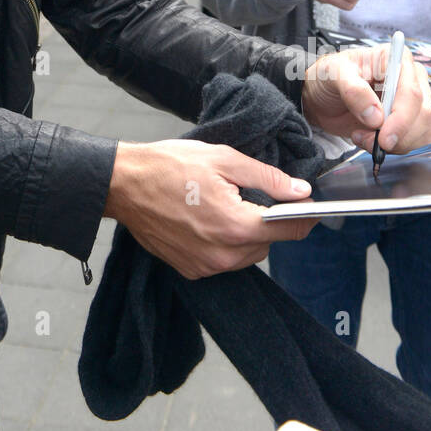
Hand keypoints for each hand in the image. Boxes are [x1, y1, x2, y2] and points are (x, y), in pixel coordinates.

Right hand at [104, 139, 317, 279]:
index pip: (291, 230)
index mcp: (237, 226)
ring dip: (246, 233)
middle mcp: (224, 255)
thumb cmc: (170, 165)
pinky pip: (224, 260)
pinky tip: (207, 219)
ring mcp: (206, 267)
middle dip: (268, 220)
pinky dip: (224, 243)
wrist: (124, 184)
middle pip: (268, 243)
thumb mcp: (224, 160)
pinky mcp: (191, 270)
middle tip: (248, 193)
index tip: (306, 203)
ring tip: (224, 204)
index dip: (304, 215)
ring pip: (247, 254)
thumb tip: (301, 191)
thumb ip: (267, 178)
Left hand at [303, 44, 430, 154]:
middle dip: (399, 134)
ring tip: (365, 138)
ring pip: (425, 129)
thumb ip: (352, 90)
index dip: (401, 117)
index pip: (411, 91)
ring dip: (397, 143)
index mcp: (395, 58)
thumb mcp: (332, 74)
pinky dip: (397, 147)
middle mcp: (409, 77)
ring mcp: (412, 100)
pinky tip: (372, 140)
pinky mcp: (409, 120)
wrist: (322, 97)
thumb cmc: (329, 77)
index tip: (384, 137)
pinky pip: (417, 140)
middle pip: (423, 113)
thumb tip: (376, 116)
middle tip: (371, 142)